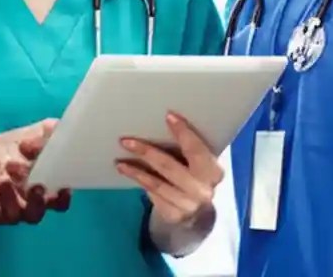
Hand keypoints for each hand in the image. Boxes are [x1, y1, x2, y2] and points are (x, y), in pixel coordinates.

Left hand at [0, 118, 71, 226]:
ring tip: (5, 177)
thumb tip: (58, 130)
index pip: (61, 197)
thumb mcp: (22, 136)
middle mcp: (30, 202)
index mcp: (41, 183)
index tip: (62, 184)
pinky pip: (3, 216)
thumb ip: (45, 133)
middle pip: (45, 210)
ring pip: (27, 216)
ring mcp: (12, 211)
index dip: (64, 194)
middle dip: (43, 200)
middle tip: (35, 184)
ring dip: (19, 197)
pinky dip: (3, 199)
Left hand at [116, 112, 222, 227]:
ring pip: (157, 184)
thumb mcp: (200, 164)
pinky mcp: (174, 216)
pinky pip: (153, 196)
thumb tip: (164, 121)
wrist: (199, 213)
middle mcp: (202, 190)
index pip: (197, 150)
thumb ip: (190, 149)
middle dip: (147, 152)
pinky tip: (128, 172)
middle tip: (125, 141)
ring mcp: (188, 206)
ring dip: (135, 171)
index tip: (169, 115)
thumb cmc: (196, 176)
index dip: (184, 133)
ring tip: (120, 161)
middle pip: (170, 167)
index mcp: (213, 171)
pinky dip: (140, 182)